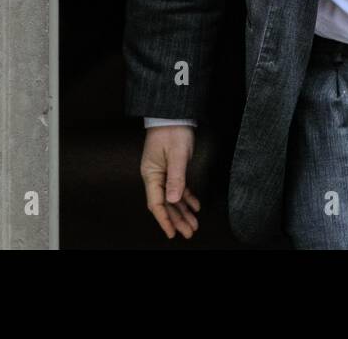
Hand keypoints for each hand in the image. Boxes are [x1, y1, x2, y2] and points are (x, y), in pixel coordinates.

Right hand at [141, 125, 200, 239]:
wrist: (173, 114)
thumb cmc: (172, 131)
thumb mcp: (177, 154)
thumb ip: (175, 177)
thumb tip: (172, 200)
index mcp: (151, 175)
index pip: (156, 203)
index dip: (164, 219)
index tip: (172, 233)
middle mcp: (156, 176)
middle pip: (165, 204)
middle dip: (177, 220)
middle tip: (189, 232)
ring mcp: (163, 173)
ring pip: (173, 198)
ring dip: (183, 211)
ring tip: (193, 225)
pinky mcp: (172, 169)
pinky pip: (179, 188)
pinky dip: (187, 198)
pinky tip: (195, 206)